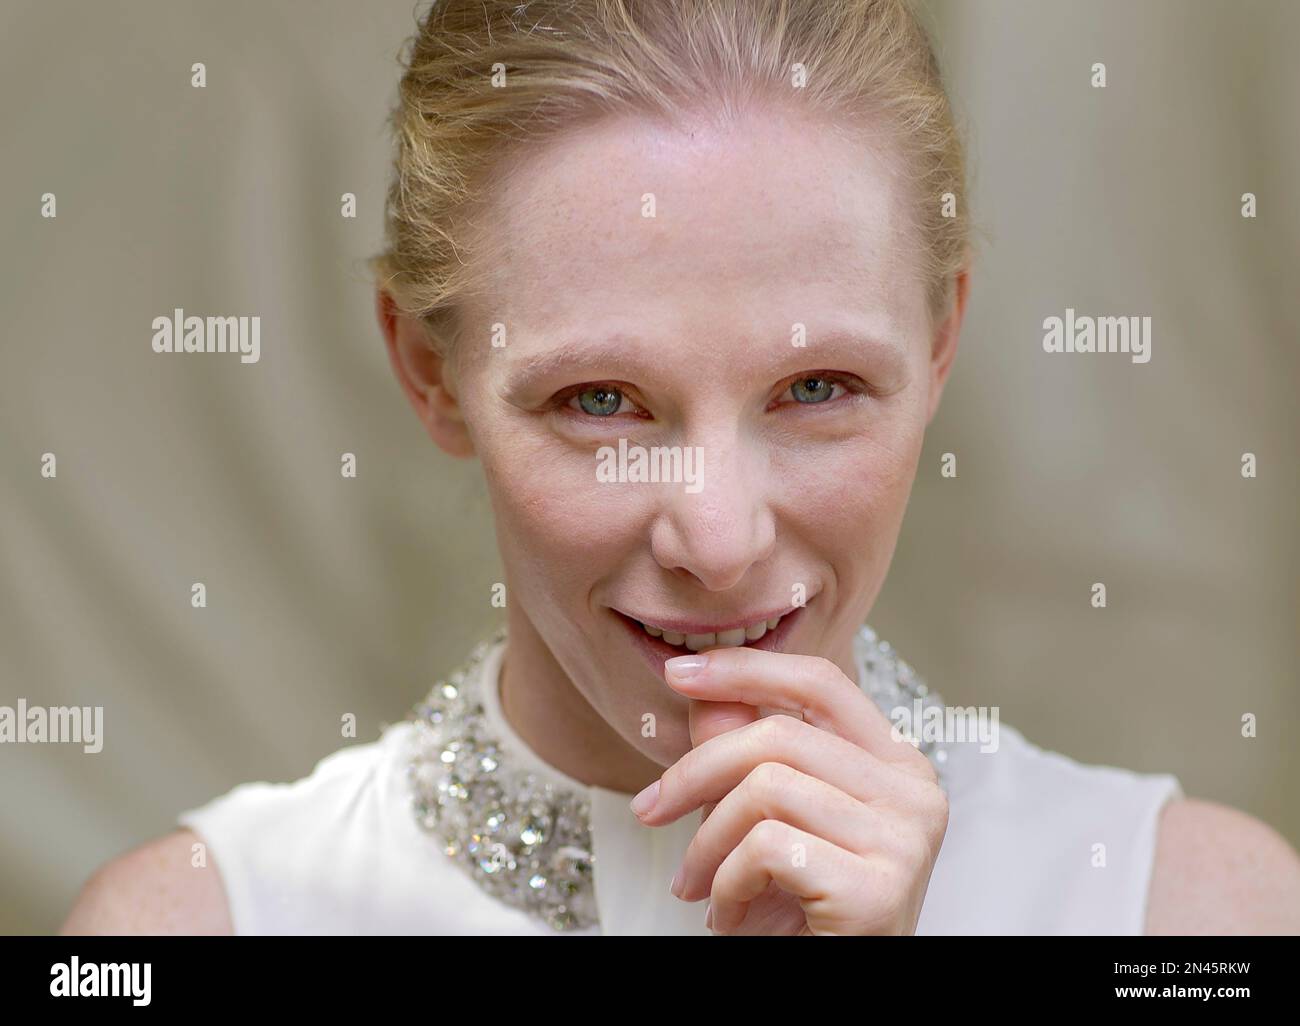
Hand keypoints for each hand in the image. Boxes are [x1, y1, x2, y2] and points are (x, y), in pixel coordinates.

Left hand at [630, 645, 948, 934]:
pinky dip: (727, 884)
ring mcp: (904, 839)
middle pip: (778, 734)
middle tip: (651, 810)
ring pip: (764, 789)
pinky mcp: (878, 888)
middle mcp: (914, 792)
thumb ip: (748, 754)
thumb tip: (704, 695)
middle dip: (694, 772)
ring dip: (707, 844)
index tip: (680, 672)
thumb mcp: (774, 822)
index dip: (746, 670)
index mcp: (896, 764)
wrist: (844, 988)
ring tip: (698, 886)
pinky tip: (730, 916)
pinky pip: (767, 849)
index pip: (821, 683)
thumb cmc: (810, 913)